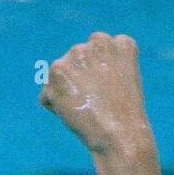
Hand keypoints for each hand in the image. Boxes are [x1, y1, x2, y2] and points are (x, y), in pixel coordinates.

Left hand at [39, 32, 152, 156]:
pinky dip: (54, 106)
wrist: (117, 133)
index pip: (99, 53)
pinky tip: (73, 114)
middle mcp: (98, 41)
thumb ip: (107, 67)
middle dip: (79, 80)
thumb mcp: (126, 83)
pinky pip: (47, 92)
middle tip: (93, 103)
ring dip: (66, 92)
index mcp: (120, 43)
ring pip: (61, 75)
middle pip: (77, 62)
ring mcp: (77, 54)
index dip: (99, 76)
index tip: (107, 93)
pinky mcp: (58, 70)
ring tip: (84, 108)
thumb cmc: (124, 117)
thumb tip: (80, 72)